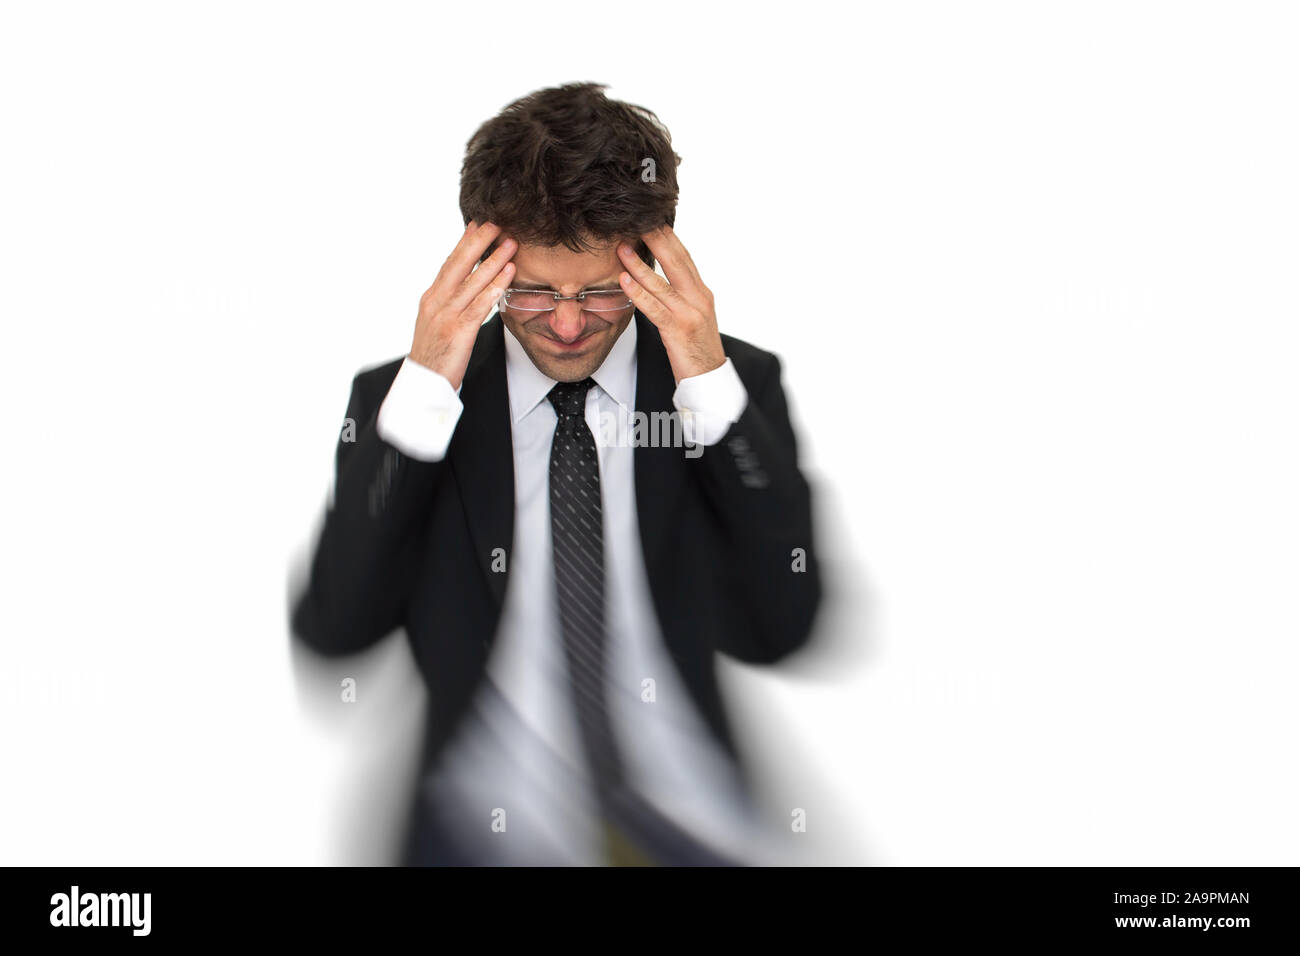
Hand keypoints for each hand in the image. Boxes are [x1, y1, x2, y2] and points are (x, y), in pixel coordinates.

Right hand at [410, 221, 515, 389]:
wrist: (423, 384)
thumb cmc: (435, 356)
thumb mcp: (438, 322)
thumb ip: (452, 303)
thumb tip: (469, 286)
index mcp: (431, 298)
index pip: (450, 264)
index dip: (464, 243)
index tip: (478, 223)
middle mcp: (436, 302)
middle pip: (458, 265)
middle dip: (477, 242)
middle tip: (495, 222)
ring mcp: (445, 317)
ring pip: (471, 283)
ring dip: (492, 262)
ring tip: (510, 245)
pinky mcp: (457, 333)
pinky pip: (477, 307)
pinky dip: (492, 290)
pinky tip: (506, 277)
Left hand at [617, 225, 725, 382]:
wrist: (710, 380)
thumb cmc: (696, 350)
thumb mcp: (692, 316)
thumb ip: (679, 296)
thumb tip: (658, 278)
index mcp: (701, 292)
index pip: (683, 257)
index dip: (667, 236)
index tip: (650, 219)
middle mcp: (698, 298)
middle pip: (676, 260)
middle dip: (656, 238)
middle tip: (636, 219)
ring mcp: (690, 313)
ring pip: (662, 282)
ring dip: (639, 263)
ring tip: (621, 246)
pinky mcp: (678, 330)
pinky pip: (655, 308)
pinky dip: (639, 292)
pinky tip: (624, 279)